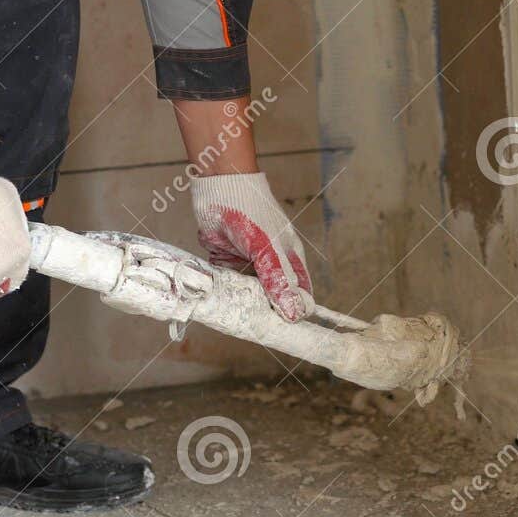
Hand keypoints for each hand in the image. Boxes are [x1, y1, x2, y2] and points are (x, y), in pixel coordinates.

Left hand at [191, 172, 312, 321]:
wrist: (217, 185)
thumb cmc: (251, 209)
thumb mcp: (267, 248)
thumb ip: (278, 280)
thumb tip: (294, 313)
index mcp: (291, 263)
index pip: (300, 298)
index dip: (294, 315)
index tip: (281, 332)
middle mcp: (272, 268)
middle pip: (273, 301)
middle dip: (264, 314)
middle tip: (253, 328)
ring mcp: (249, 267)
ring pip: (249, 296)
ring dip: (241, 305)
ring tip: (233, 318)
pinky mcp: (227, 264)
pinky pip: (227, 287)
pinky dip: (223, 294)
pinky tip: (218, 303)